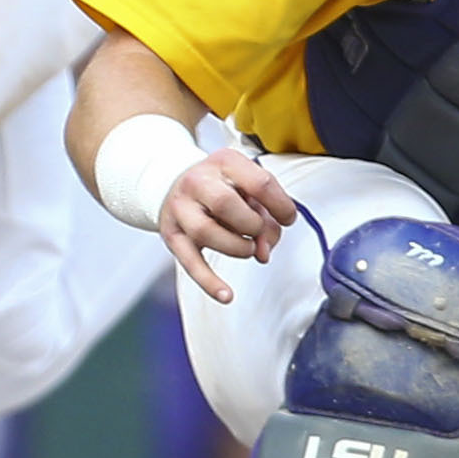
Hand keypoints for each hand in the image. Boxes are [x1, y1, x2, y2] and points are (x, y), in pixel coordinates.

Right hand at [164, 147, 299, 302]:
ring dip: (237, 247)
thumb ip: (265, 215)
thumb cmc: (221, 186)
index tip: (286, 218)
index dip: (281, 206)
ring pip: (206, 232)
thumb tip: (264, 250)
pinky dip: (210, 282)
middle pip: (225, 203)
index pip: (259, 182)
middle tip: (259, 232)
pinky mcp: (172, 234)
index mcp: (225, 162)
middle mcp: (198, 181)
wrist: (176, 183)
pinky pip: (190, 262)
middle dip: (252, 225)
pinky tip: (226, 295)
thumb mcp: (247, 187)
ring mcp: (181, 208)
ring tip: (247, 248)